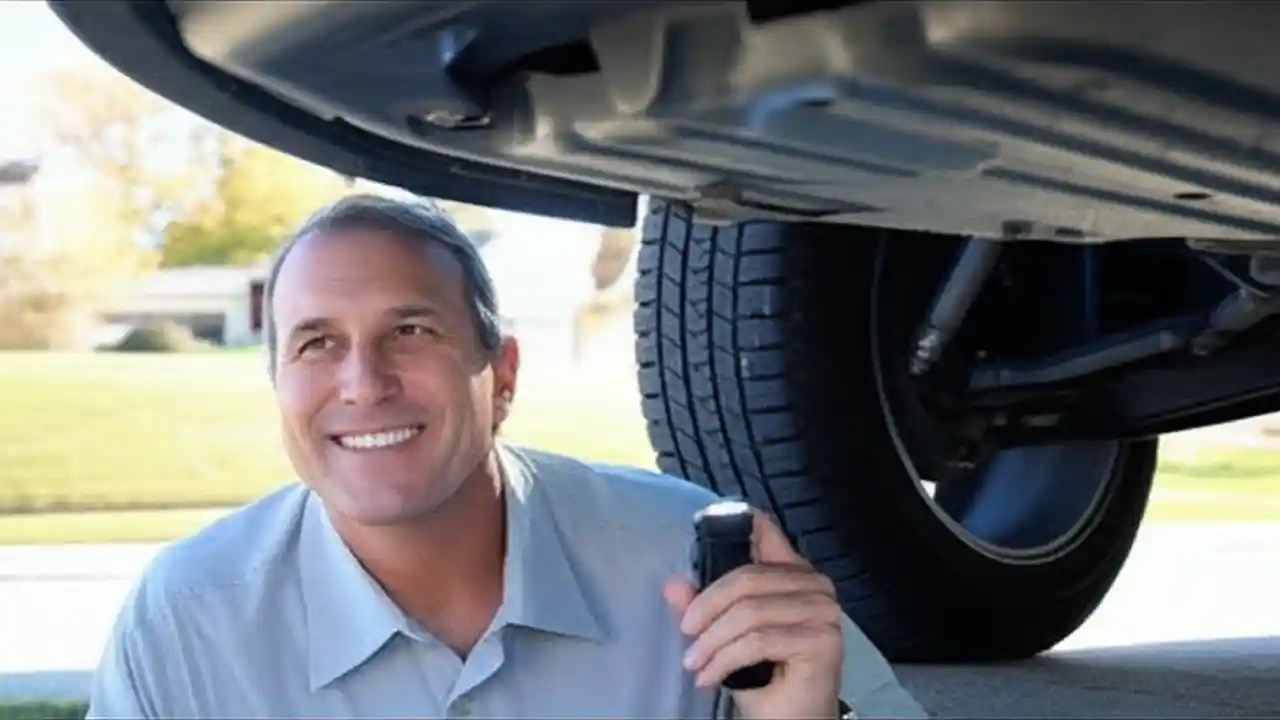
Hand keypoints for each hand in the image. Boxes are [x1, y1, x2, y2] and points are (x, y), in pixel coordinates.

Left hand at [664, 509, 843, 719]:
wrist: (790, 719)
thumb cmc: (763, 677)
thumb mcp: (723, 636)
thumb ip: (702, 608)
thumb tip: (672, 585)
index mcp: (793, 573)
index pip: (766, 531)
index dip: (735, 523)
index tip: (701, 526)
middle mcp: (815, 586)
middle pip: (747, 579)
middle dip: (706, 608)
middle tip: (686, 634)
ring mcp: (824, 613)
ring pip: (750, 613)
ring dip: (712, 642)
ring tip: (694, 664)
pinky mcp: (824, 642)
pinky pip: (759, 641)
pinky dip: (726, 660)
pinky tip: (710, 677)